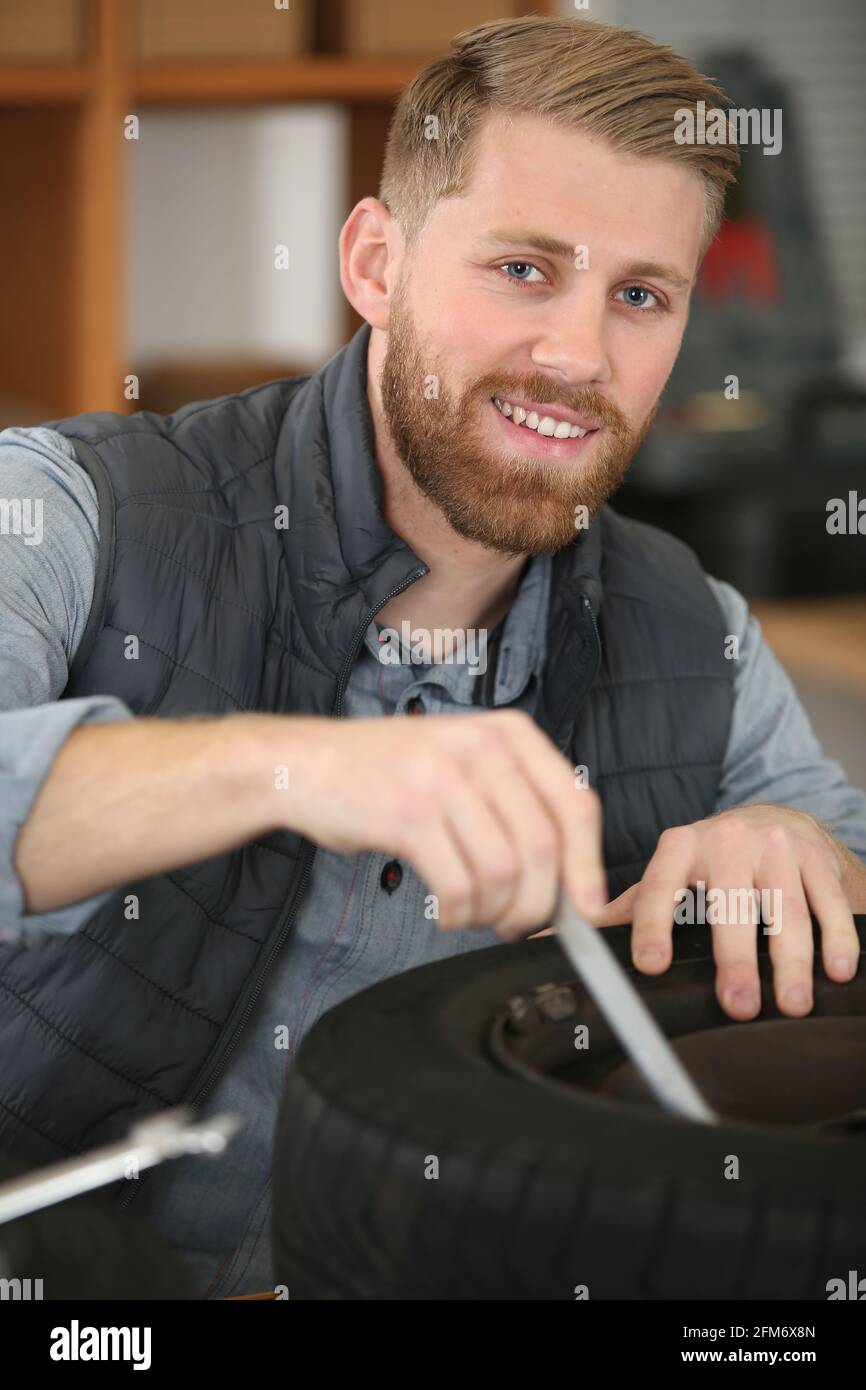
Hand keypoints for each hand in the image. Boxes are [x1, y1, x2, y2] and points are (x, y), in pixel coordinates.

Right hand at [273, 709, 606, 939]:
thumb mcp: (465, 762)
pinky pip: (460, 886)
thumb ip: (518, 803)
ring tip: (475, 915)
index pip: (575, 805)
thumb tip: (571, 881)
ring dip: (495, 913)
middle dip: (539, 904)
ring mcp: (444, 779)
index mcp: (509, 734)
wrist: (308, 764)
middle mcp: (482, 748)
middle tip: (518, 925)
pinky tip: (448, 911)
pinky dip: (461, 914)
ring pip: (505, 872)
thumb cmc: (392, 773)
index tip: (586, 910)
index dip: (589, 866)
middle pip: (544, 847)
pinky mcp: (408, 815)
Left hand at [596, 804, 857, 1020]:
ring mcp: (776, 849)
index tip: (651, 964)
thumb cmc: (714, 858)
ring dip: (791, 960)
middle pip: (731, 904)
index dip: (653, 924)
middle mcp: (728, 842)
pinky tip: (837, 970)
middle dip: (734, 958)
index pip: (660, 886)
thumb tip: (553, 939)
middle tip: (738, 1004)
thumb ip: (624, 908)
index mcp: (680, 847)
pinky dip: (837, 938)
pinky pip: (829, 902)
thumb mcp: (668, 873)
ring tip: (790, 1003)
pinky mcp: (818, 860)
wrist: (776, 820)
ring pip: (784, 908)